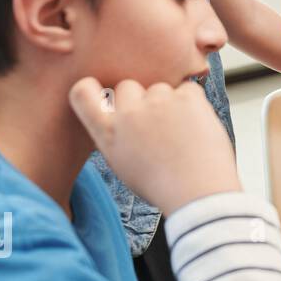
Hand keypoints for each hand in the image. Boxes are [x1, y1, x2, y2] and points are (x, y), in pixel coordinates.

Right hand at [68, 77, 240, 215]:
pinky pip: (188, 89)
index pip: (82, 93)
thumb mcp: (122, 163)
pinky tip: (195, 126)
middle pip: (127, 86)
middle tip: (156, 124)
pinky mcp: (187, 97)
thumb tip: (119, 112)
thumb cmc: (161, 184)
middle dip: (140, 99)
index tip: (104, 94)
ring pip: (159, 88)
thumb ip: (116, 134)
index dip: (91, 88)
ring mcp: (158, 102)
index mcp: (107, 132)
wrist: (198, 193)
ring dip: (168, 102)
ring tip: (179, 132)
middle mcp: (128, 113)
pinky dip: (193, 102)